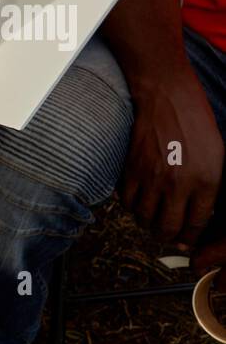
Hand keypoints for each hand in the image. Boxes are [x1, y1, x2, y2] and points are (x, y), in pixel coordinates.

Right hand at [120, 70, 222, 246]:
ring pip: (143, 218)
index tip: (185, 242)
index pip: (195, 224)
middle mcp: (178, 185)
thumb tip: (199, 215)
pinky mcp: (131, 171)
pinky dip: (130, 206)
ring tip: (150, 219)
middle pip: (167, 228)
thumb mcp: (217, 159)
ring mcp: (152, 179)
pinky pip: (126, 201)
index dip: (189, 238)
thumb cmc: (197, 127)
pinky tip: (137, 201)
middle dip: (166, 237)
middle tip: (165, 235)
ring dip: (146, 223)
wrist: (168, 101)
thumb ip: (210, 189)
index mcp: (207, 182)